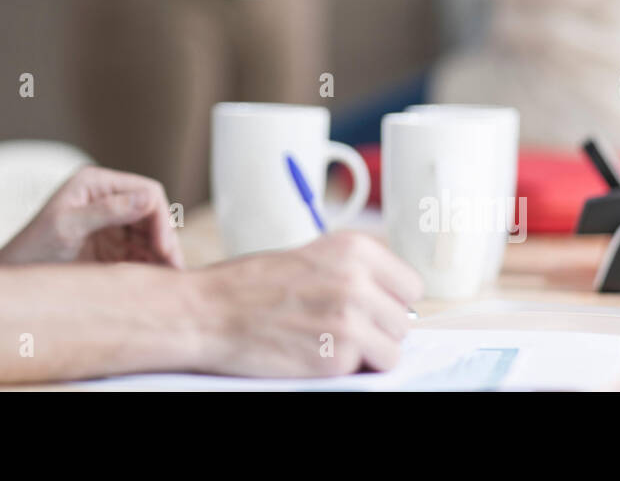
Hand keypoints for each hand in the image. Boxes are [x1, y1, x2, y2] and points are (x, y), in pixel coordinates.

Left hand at [0, 166, 183, 267]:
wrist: (11, 277)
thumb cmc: (31, 248)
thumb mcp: (67, 227)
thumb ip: (108, 210)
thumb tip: (148, 197)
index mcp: (96, 183)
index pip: (147, 191)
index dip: (161, 218)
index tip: (164, 248)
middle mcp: (106, 198)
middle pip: (152, 214)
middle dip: (165, 239)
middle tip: (173, 270)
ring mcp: (109, 223)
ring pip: (150, 235)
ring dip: (161, 255)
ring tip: (168, 280)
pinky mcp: (109, 246)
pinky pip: (139, 253)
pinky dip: (149, 265)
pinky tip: (154, 281)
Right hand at [193, 232, 422, 376]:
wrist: (209, 313)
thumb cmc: (252, 286)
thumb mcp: (310, 257)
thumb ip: (353, 272)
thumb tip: (396, 303)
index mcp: (353, 249)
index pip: (410, 284)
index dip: (389, 301)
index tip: (369, 307)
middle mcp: (357, 280)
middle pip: (403, 320)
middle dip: (377, 329)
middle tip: (339, 329)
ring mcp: (349, 320)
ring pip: (393, 349)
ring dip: (368, 353)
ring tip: (330, 343)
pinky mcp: (337, 357)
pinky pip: (369, 371)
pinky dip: (347, 370)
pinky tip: (315, 355)